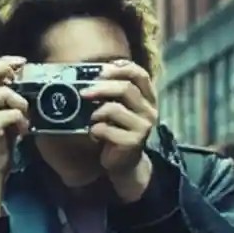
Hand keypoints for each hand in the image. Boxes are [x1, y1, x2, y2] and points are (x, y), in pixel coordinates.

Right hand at [0, 56, 29, 180]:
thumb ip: (1, 95)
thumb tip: (15, 74)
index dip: (3, 62)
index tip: (20, 61)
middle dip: (7, 69)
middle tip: (22, 71)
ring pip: (6, 93)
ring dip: (21, 106)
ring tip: (22, 120)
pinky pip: (13, 112)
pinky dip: (22, 122)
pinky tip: (21, 132)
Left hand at [82, 60, 157, 199]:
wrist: (125, 163)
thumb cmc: (119, 130)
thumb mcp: (121, 108)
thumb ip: (115, 92)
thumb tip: (94, 73)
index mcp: (149, 98)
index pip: (140, 75)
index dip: (121, 68)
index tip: (102, 70)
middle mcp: (149, 111)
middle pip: (126, 89)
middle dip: (101, 88)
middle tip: (84, 92)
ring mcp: (143, 127)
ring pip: (114, 109)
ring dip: (96, 113)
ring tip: (92, 120)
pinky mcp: (132, 142)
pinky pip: (105, 129)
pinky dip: (95, 130)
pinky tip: (95, 136)